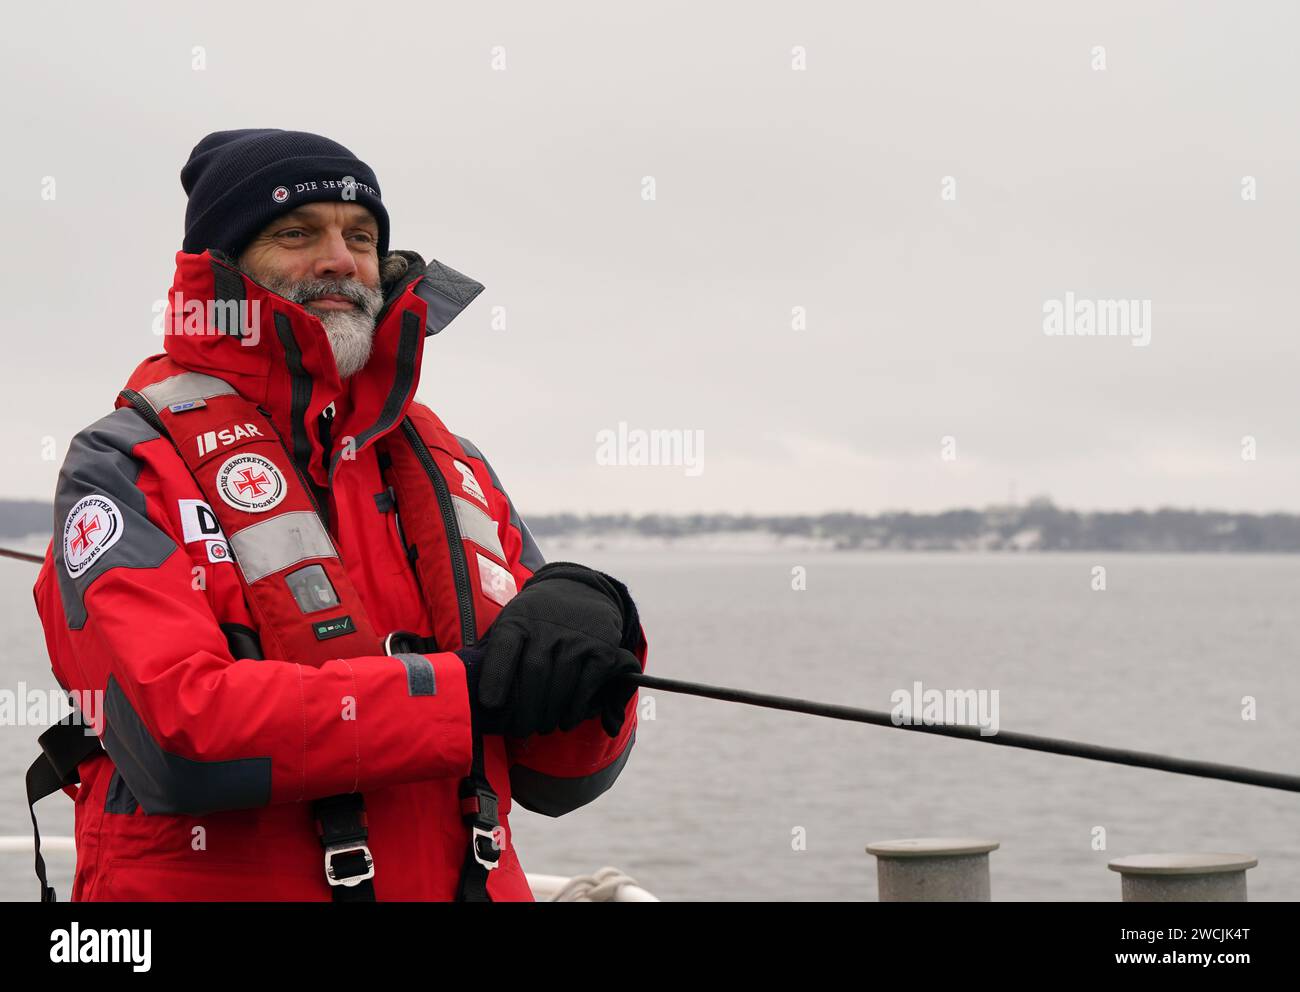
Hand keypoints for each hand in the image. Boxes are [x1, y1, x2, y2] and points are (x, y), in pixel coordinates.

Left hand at [464, 562, 642, 738]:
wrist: (581, 590)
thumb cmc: (536, 618)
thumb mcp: (512, 619)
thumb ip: (495, 649)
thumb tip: (473, 690)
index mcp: (519, 618)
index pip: (505, 646)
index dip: (496, 677)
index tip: (490, 705)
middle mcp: (549, 625)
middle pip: (534, 671)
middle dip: (526, 708)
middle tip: (521, 730)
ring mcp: (578, 636)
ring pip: (561, 682)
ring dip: (550, 713)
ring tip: (542, 728)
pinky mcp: (603, 647)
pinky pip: (587, 684)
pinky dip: (576, 707)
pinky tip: (567, 720)